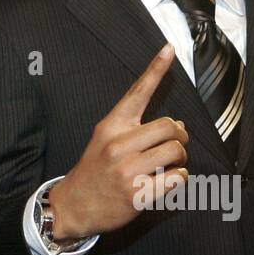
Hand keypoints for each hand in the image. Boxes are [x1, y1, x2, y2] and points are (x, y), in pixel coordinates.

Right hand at [48, 45, 188, 239]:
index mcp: (111, 126)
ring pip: (176, 152)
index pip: (137, 92)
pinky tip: (165, 182)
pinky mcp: (138, 193)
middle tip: (175, 147)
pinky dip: (179, 179)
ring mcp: (128, 169)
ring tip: (170, 166)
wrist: (73, 206)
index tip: (169, 48)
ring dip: (181, 160)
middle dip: (180, 137)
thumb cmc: (95, 171)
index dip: (155, 69)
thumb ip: (135, 129)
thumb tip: (176, 124)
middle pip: (170, 126)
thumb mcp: (104, 140)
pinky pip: (177, 178)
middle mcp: (119, 144)